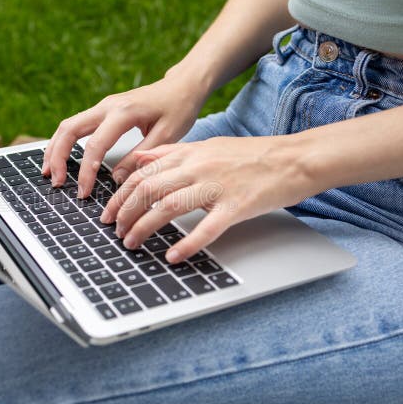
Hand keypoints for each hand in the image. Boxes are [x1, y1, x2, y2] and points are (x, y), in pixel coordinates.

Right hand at [41, 75, 205, 197]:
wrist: (182, 86)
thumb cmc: (179, 108)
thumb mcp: (167, 137)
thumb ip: (140, 158)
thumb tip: (116, 180)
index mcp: (123, 112)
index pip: (95, 146)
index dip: (86, 172)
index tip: (84, 192)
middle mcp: (107, 105)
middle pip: (69, 129)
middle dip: (57, 157)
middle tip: (55, 182)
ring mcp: (103, 105)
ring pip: (68, 125)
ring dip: (55, 148)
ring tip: (49, 172)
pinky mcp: (104, 109)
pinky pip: (76, 124)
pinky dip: (64, 141)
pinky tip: (61, 157)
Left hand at [99, 135, 316, 262]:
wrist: (294, 158)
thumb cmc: (251, 156)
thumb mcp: (206, 146)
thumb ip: (171, 153)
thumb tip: (139, 160)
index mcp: (189, 154)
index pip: (142, 173)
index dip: (119, 196)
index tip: (108, 213)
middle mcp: (198, 167)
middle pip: (148, 190)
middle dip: (124, 213)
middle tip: (116, 232)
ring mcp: (217, 186)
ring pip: (168, 207)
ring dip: (144, 228)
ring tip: (132, 244)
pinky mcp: (236, 206)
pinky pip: (206, 227)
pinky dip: (187, 243)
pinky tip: (173, 256)